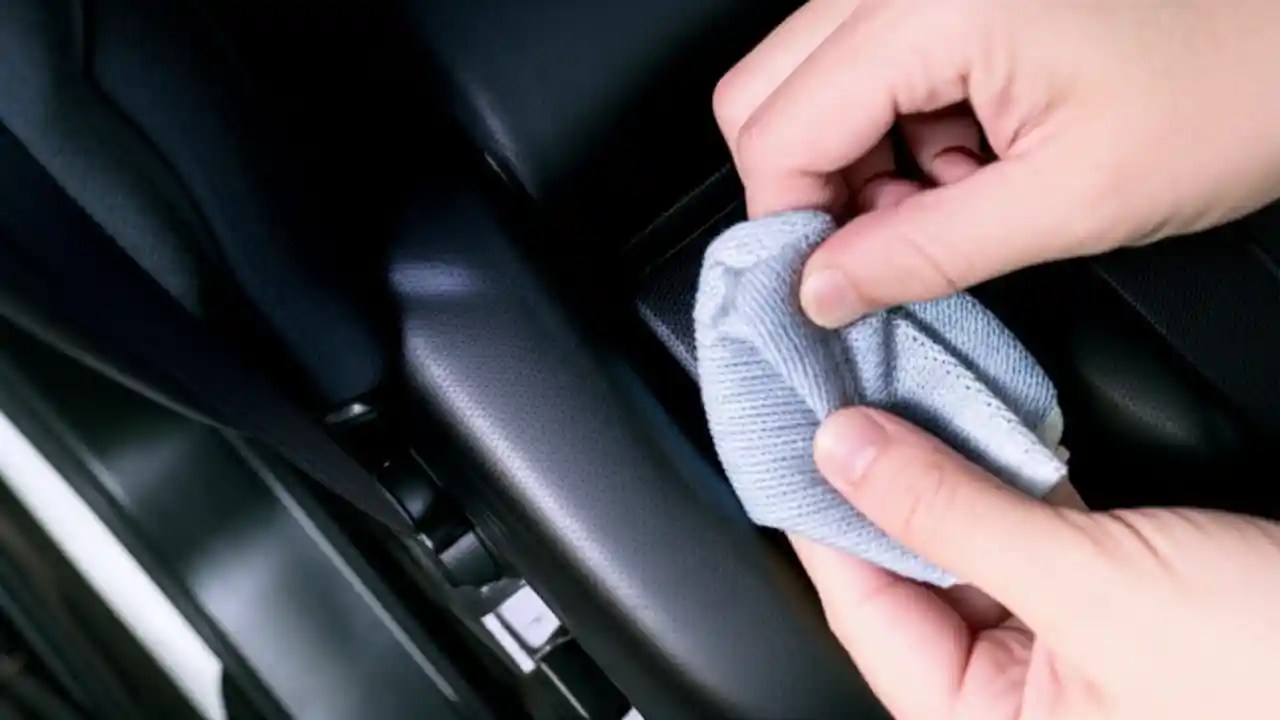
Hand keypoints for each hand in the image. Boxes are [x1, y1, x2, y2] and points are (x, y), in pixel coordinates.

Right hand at [714, 0, 1279, 327]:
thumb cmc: (1237, 80)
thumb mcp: (1074, 198)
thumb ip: (927, 251)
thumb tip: (823, 289)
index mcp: (933, 6)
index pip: (778, 128)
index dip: (789, 226)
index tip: (828, 288)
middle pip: (767, 94)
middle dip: (810, 190)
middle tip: (882, 249)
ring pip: (810, 84)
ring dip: (859, 164)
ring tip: (956, 201)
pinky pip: (866, 69)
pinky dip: (898, 133)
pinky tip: (971, 160)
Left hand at [799, 406, 1279, 719]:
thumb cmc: (1276, 677)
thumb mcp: (1094, 589)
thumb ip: (954, 517)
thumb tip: (844, 452)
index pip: (863, 607)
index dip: (819, 512)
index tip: (790, 430)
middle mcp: (1011, 698)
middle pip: (905, 572)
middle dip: (874, 480)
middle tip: (839, 392)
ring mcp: (1059, 650)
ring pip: (961, 545)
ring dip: (934, 468)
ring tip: (892, 392)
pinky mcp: (1106, 603)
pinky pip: (1023, 533)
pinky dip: (999, 475)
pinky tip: (971, 421)